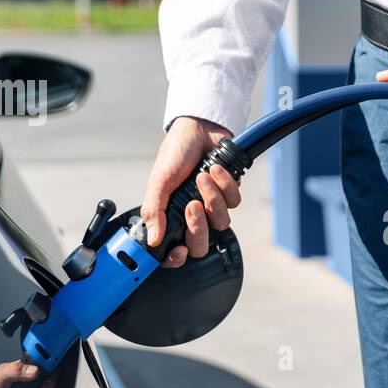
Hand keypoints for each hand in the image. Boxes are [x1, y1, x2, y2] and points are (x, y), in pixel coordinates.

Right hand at [143, 116, 241, 268]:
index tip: (179, 251)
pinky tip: (215, 169)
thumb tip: (153, 239)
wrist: (199, 129)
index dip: (176, 258)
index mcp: (171, 216)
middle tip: (192, 206)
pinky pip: (234, 201)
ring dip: (212, 198)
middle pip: (201, 245)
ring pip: (221, 222)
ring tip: (202, 177)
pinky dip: (225, 184)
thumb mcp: (158, 181)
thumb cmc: (175, 153)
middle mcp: (192, 215)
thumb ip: (154, 210)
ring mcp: (212, 205)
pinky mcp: (230, 193)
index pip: (173, 250)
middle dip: (198, 228)